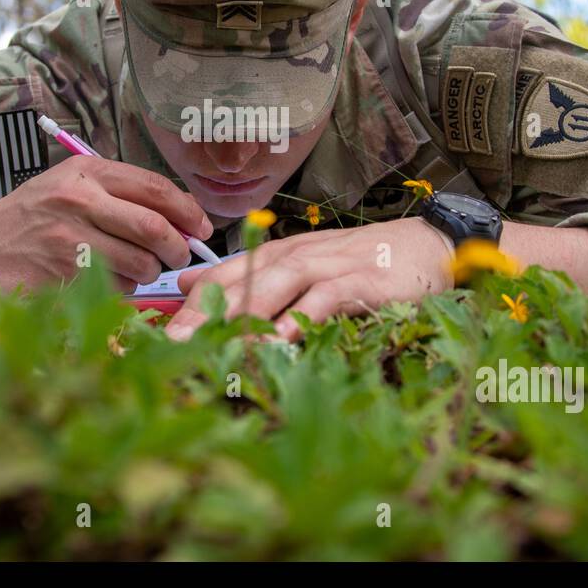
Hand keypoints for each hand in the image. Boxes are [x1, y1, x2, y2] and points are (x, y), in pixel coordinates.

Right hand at [0, 154, 212, 293]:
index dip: (188, 210)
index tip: (201, 226)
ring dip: (150, 271)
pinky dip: (123, 288)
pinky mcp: (64, 277)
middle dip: (179, 246)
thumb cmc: (33, 216)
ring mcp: (70, 241)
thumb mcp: (71, 183)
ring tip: (138, 267)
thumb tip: (183, 215)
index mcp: (86, 172)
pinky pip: (117, 288)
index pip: (155, 188)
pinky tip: (105, 279)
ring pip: (141, 264)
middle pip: (155, 227)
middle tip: (181, 254)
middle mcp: (78, 202)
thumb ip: (121, 191)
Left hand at [167, 218, 453, 340]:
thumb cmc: (363, 262)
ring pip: (278, 285)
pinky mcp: (363, 281)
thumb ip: (247, 274)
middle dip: (206, 312)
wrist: (429, 244)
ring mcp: (330, 267)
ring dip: (246, 313)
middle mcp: (298, 256)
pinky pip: (327, 298)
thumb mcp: (301, 264)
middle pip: (243, 281)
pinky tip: (283, 338)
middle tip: (173, 342)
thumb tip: (187, 283)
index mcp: (280, 254)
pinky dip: (304, 315)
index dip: (192, 302)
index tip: (159, 331)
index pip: (225, 275)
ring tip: (216, 341)